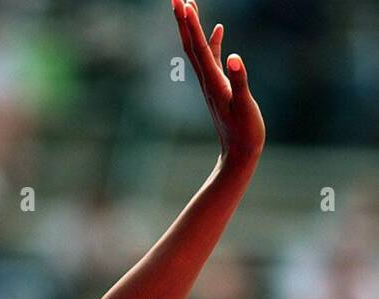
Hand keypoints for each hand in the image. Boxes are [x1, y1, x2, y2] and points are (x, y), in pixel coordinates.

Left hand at [173, 0, 263, 164]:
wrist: (238, 153)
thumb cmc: (244, 132)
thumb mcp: (245, 106)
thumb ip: (240, 81)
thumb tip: (234, 57)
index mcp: (213, 81)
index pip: (198, 48)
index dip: (191, 25)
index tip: (183, 3)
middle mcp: (207, 80)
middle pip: (191, 44)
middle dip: (183, 21)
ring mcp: (211, 82)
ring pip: (199, 49)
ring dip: (193, 27)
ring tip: (189, 4)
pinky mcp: (219, 86)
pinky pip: (212, 58)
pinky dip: (212, 41)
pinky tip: (218, 29)